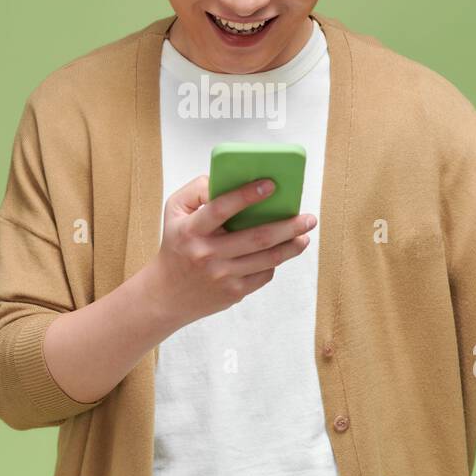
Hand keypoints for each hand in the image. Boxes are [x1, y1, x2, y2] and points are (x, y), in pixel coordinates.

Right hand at [147, 174, 316, 326]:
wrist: (166, 294)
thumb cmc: (176, 244)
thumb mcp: (175, 211)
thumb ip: (198, 190)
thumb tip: (232, 181)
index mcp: (191, 231)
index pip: (220, 209)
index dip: (246, 195)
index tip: (271, 184)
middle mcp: (207, 254)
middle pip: (256, 238)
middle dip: (288, 225)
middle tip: (308, 217)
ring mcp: (222, 276)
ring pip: (267, 259)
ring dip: (292, 245)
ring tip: (305, 234)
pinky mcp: (233, 293)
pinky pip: (263, 275)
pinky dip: (275, 262)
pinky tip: (283, 251)